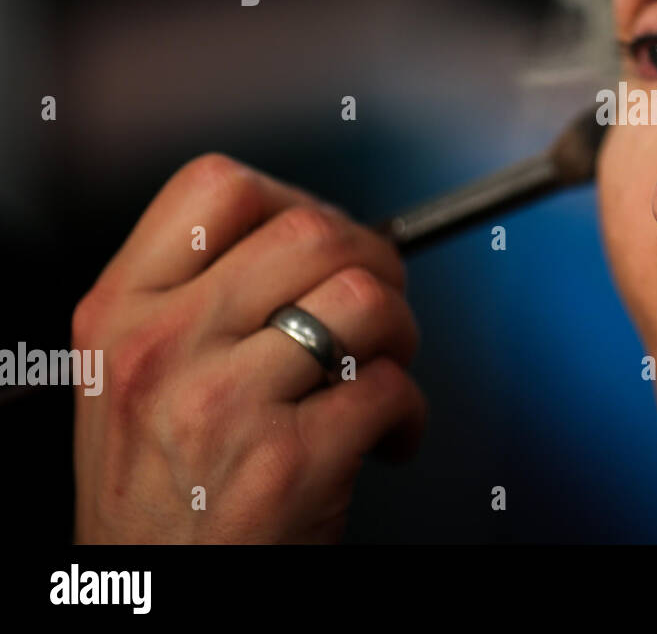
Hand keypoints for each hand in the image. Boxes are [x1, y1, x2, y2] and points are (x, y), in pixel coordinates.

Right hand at [72, 153, 424, 541]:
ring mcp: (222, 404)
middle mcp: (163, 346)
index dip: (292, 199)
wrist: (158, 599)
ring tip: (383, 368)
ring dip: (402, 330)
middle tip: (376, 307)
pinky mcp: (287, 462)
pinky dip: (412, 413)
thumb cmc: (160, 491)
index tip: (319, 245)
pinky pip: (392, 387)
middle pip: (313, 230)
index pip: (218, 187)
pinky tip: (386, 437)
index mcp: (120, 310)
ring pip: (364, 298)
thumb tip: (313, 231)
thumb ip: (195, 295)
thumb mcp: (132, 374)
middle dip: (373, 260)